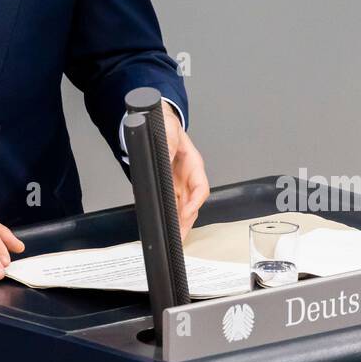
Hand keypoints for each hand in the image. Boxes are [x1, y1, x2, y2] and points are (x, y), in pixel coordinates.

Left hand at [162, 102, 208, 241]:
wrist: (159, 123)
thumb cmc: (168, 126)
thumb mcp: (168, 131)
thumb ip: (168, 144)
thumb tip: (166, 156)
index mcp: (194, 165)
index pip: (200, 188)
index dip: (195, 202)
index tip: (186, 213)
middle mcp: (188, 178)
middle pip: (193, 204)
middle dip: (187, 222)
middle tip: (179, 237)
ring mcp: (179, 183)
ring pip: (183, 208)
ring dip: (180, 224)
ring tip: (173, 238)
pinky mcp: (168, 186)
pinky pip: (171, 204)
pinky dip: (169, 216)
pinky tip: (164, 225)